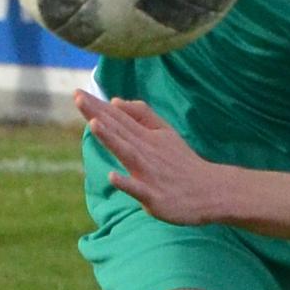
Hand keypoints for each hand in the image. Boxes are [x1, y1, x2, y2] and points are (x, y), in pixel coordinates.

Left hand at [74, 90, 233, 224]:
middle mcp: (148, 152)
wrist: (211, 191)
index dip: (98, 106)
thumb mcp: (166, 133)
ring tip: (94, 124)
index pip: (120, 119)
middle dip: (98, 114)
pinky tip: (113, 176)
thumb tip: (115, 101)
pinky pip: (139, 190)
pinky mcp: (156, 197)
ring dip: (111, 139)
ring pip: (128, 153)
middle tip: (78, 97)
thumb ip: (142, 115)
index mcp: (148, 137)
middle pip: (120, 131)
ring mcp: (151, 174)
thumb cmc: (183, 163)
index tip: (78, 93)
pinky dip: (127, 183)